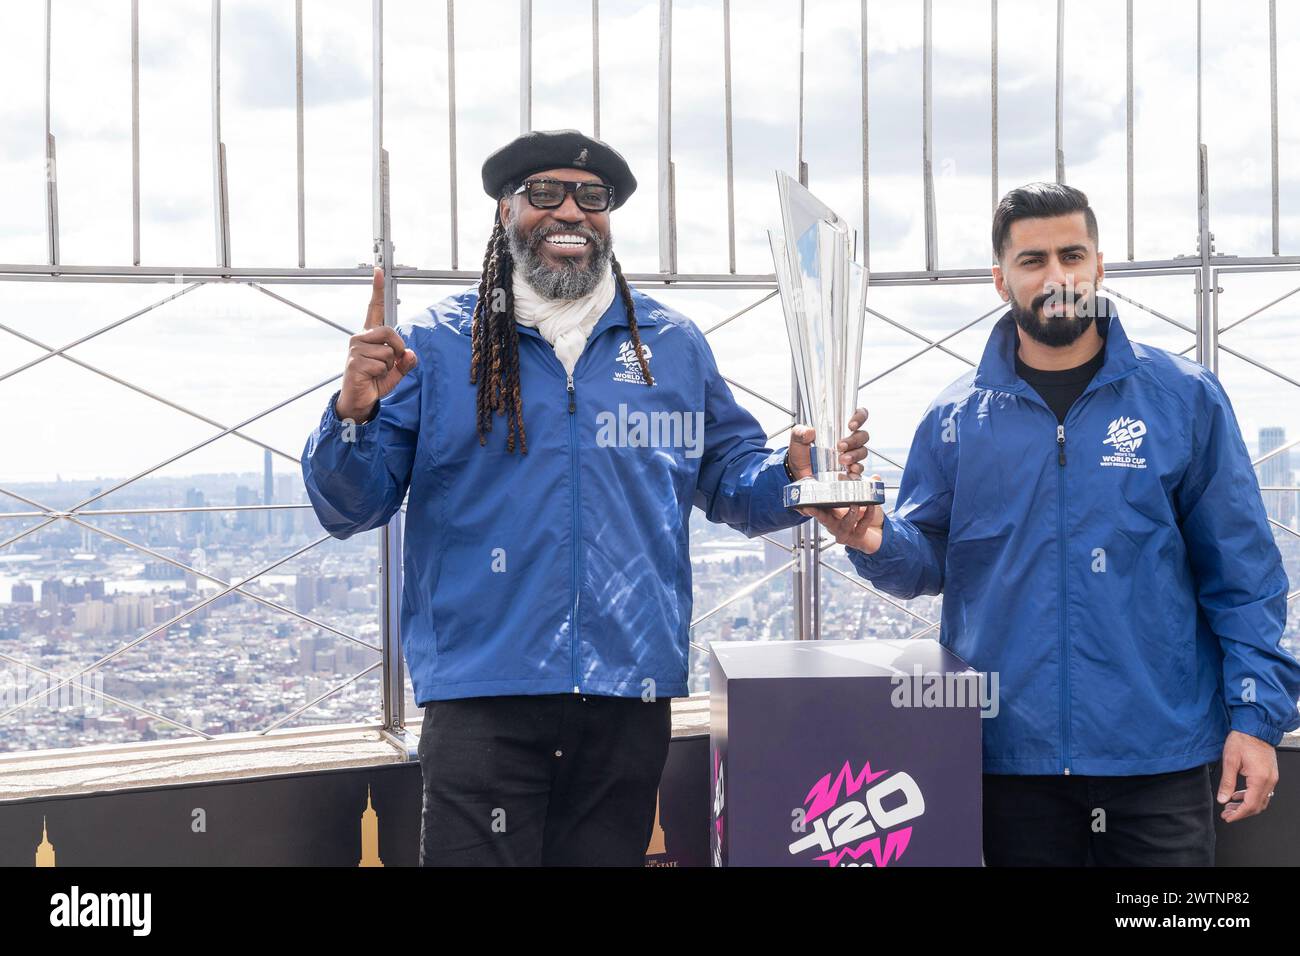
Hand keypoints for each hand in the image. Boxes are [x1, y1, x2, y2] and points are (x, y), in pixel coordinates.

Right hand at [336, 267, 416, 422]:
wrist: (359, 400)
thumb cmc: (375, 382)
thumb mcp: (396, 371)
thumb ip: (406, 361)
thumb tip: (410, 353)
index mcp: (369, 335)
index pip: (374, 309)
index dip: (376, 290)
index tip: (378, 271)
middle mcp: (360, 338)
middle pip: (389, 332)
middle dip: (398, 349)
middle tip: (392, 363)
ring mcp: (355, 350)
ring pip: (388, 351)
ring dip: (390, 366)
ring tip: (377, 373)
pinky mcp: (354, 363)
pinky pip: (381, 364)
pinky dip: (383, 374)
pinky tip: (371, 378)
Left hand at [787, 406, 869, 479]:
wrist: (798, 471)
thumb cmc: (801, 452)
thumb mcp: (797, 438)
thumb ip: (800, 432)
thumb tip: (809, 431)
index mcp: (838, 428)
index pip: (858, 415)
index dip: (860, 417)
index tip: (851, 425)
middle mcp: (848, 440)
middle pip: (863, 435)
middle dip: (854, 440)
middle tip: (840, 446)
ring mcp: (850, 455)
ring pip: (863, 451)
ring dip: (855, 455)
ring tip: (842, 460)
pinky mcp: (849, 470)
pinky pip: (860, 470)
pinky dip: (856, 471)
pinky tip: (848, 472)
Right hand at [795, 473, 885, 553]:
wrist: (881, 534)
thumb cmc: (866, 517)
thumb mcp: (865, 500)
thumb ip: (866, 488)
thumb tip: (875, 476)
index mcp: (833, 515)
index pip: (819, 510)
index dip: (810, 507)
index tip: (802, 502)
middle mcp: (835, 525)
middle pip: (824, 520)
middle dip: (817, 514)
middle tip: (811, 506)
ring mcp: (845, 533)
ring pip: (842, 525)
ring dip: (850, 513)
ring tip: (855, 504)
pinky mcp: (856, 539)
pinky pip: (860, 526)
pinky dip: (867, 515)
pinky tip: (871, 506)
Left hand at [1216, 730, 1278, 821]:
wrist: (1255, 727)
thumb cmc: (1243, 740)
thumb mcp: (1229, 761)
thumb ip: (1227, 782)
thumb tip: (1222, 799)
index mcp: (1259, 779)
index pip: (1250, 805)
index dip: (1238, 814)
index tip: (1228, 818)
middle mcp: (1269, 781)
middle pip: (1257, 806)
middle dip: (1241, 812)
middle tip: (1226, 814)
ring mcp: (1271, 778)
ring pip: (1260, 800)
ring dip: (1245, 805)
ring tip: (1229, 806)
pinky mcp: (1269, 774)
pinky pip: (1262, 791)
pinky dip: (1250, 796)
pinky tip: (1237, 795)